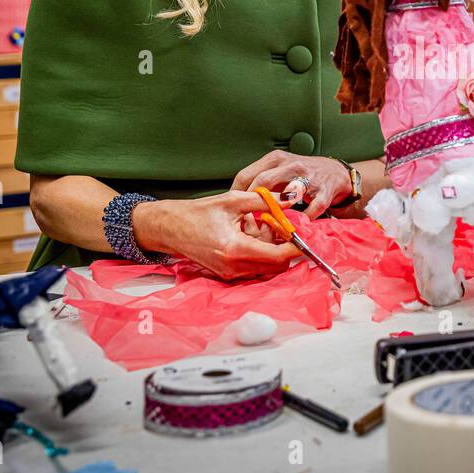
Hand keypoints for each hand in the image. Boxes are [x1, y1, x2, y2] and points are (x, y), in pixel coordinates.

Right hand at [132, 191, 297, 280]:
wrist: (170, 228)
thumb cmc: (197, 213)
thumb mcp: (232, 200)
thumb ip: (264, 201)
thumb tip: (290, 198)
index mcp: (236, 249)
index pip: (278, 256)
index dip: (295, 246)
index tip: (303, 233)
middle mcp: (234, 267)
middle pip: (275, 265)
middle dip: (282, 245)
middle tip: (277, 223)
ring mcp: (230, 274)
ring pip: (265, 266)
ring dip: (270, 247)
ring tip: (257, 223)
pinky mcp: (226, 274)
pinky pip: (253, 267)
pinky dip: (258, 251)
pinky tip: (248, 232)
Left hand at [232, 151, 352, 218]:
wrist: (335, 173)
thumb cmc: (301, 173)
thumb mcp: (279, 169)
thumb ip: (260, 181)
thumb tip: (236, 199)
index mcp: (275, 159)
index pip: (247, 174)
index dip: (236, 194)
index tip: (232, 209)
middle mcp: (291, 165)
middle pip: (263, 182)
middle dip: (252, 204)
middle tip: (247, 220)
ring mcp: (309, 178)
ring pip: (287, 195)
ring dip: (277, 212)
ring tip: (269, 226)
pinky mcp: (324, 191)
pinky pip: (312, 209)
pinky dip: (303, 220)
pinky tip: (297, 226)